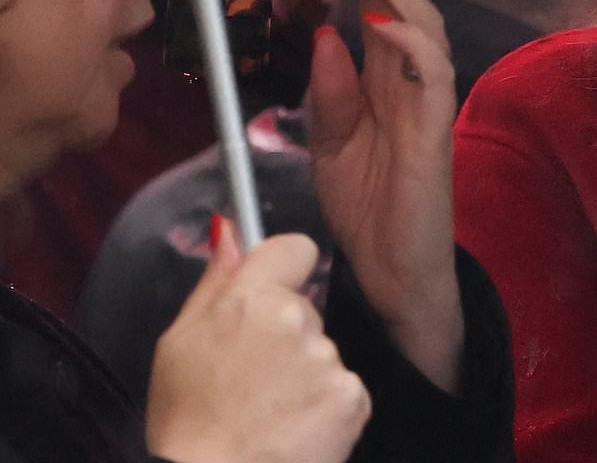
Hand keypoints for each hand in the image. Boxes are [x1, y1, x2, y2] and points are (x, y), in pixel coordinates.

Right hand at [147, 226, 368, 462]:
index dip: (284, 269)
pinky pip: (344, 389)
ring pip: (323, 352)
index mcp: (250, 300)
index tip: (273, 290)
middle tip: (250, 381)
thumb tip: (229, 232)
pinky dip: (325, 408)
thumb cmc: (189, 424)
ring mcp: (328, 359)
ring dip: (304, 376)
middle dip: (285, 336)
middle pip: (304, 310)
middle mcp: (296, 321)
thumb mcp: (178, 345)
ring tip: (266, 413)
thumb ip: (214, 282)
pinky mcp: (352, 396)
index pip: (294, 248)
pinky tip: (292, 430)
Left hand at [302, 0, 464, 392]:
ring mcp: (428, 100)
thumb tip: (325, 35)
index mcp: (385, 78)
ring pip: (424, 22)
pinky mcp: (435, 127)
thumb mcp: (328, 143)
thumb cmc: (368, 208)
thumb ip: (329, 92)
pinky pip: (433, 72)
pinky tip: (378, 21)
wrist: (392, 273)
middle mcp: (412, 79)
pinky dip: (409, 40)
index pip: (376, 3)